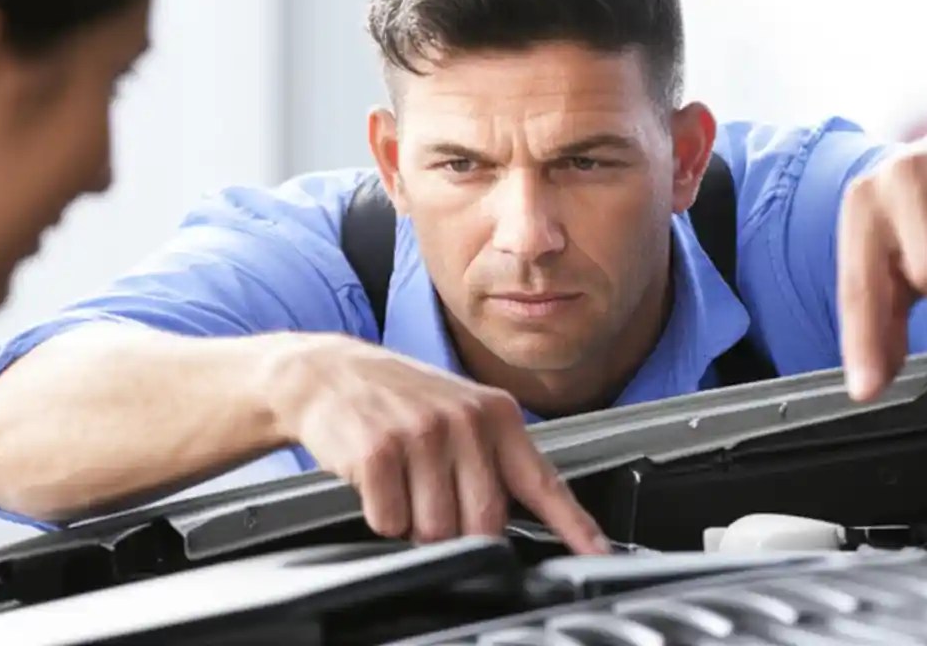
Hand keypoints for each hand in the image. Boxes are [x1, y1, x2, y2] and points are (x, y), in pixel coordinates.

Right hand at [261, 333, 608, 553]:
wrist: (329, 372)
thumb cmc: (400, 400)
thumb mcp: (462, 413)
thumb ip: (496, 459)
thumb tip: (525, 517)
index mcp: (498, 414)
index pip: (543, 480)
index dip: (574, 524)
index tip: (597, 554)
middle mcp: (467, 420)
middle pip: (484, 523)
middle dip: (458, 531)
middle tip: (433, 498)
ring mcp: (423, 433)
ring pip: (434, 530)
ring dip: (413, 523)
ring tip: (403, 480)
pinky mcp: (379, 450)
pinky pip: (389, 521)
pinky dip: (380, 514)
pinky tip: (376, 479)